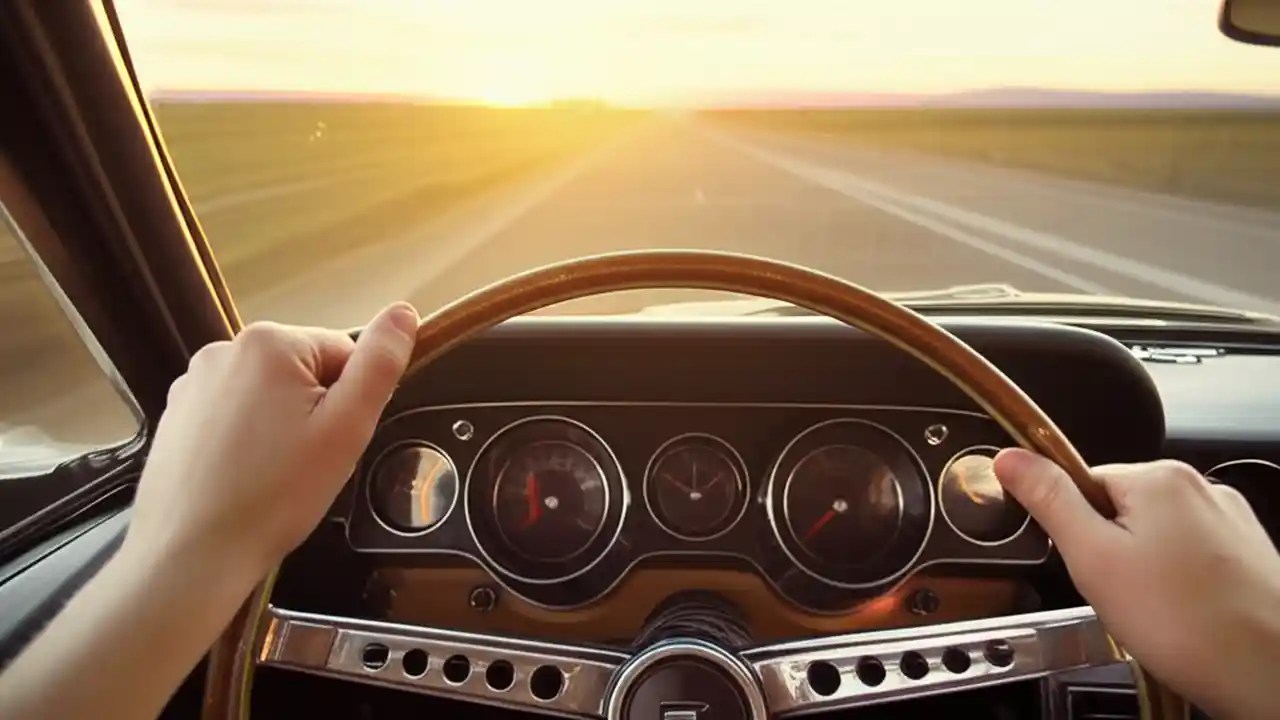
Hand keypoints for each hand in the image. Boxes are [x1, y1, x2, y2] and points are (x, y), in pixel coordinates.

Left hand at [124, 302, 418, 584]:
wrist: (190, 553)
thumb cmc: (277, 494)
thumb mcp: (347, 429)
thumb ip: (379, 365)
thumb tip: (403, 311)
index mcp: (270, 342)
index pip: (343, 354)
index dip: (349, 402)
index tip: (333, 444)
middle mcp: (225, 348)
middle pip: (303, 371)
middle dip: (314, 412)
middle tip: (306, 463)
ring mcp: (193, 381)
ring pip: (268, 394)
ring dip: (280, 425)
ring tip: (272, 474)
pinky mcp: (175, 414)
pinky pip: (233, 413)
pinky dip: (245, 439)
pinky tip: (242, 477)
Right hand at [995, 450, 1279, 719]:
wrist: (1271, 673)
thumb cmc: (1189, 625)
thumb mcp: (1093, 559)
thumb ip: (1049, 501)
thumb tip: (1011, 458)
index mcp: (1158, 478)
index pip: (1082, 483)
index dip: (1072, 529)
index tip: (1085, 565)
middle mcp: (1200, 488)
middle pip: (1120, 510)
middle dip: (1109, 553)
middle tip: (1119, 596)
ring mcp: (1228, 522)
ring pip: (1155, 538)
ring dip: (1144, 571)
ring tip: (1156, 612)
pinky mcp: (1246, 555)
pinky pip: (1189, 560)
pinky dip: (1179, 586)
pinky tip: (1183, 616)